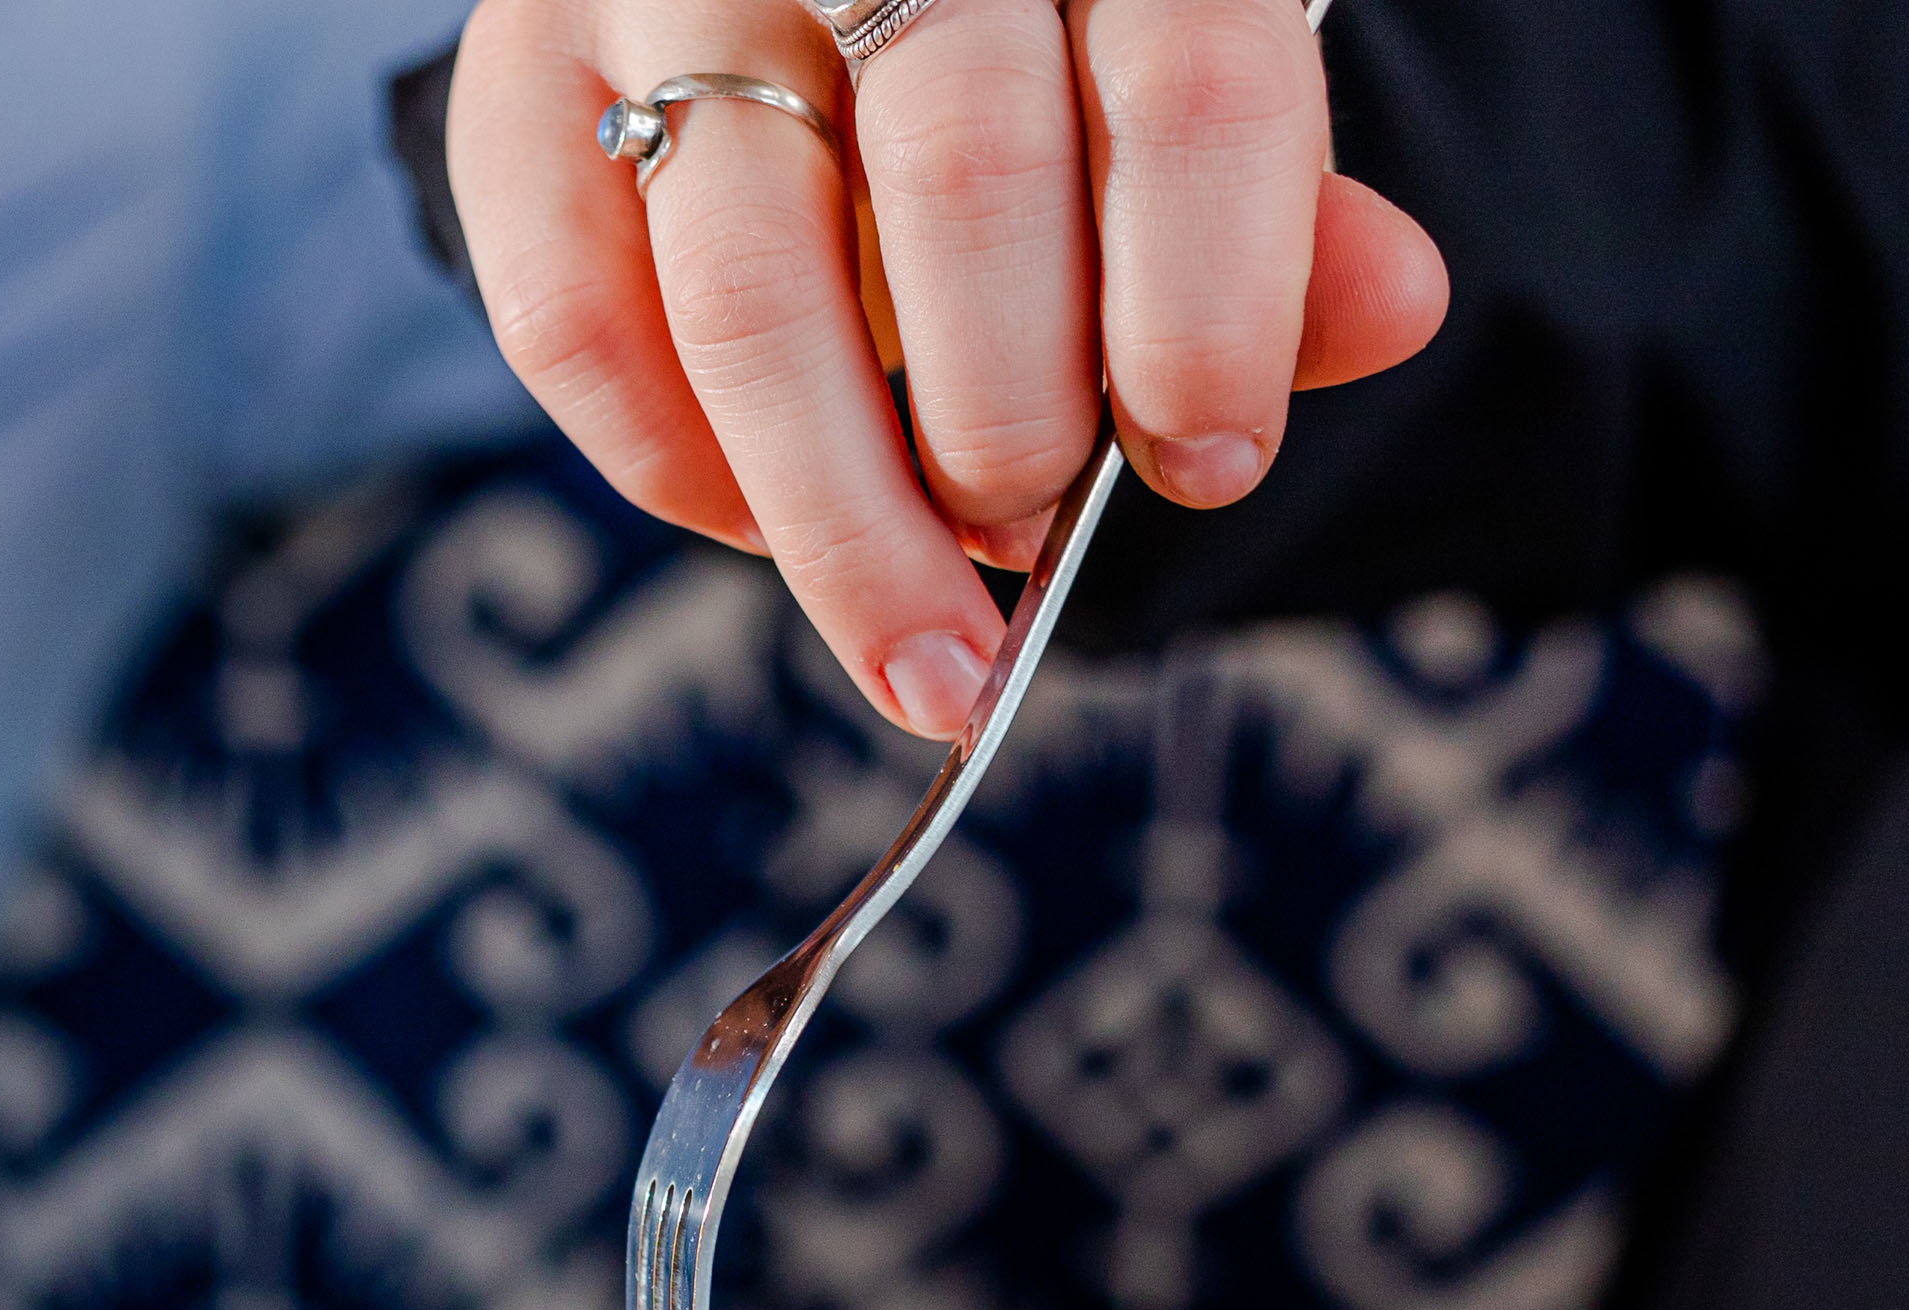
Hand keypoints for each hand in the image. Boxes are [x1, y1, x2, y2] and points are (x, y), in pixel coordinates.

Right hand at [449, 0, 1446, 733]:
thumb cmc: (1009, 36)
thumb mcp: (1152, 62)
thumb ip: (1261, 191)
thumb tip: (1392, 309)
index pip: (1185, 83)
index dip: (1214, 300)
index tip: (1206, 461)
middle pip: (966, 189)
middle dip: (1014, 426)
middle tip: (1029, 542)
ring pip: (748, 292)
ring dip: (847, 519)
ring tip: (926, 649)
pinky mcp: (517, 70)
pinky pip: (573, 320)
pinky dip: (678, 469)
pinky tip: (762, 529)